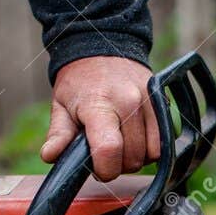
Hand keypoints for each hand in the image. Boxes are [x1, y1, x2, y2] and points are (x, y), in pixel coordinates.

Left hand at [41, 55, 159, 180]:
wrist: (105, 45)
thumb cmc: (80, 81)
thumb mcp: (61, 105)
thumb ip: (58, 134)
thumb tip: (50, 156)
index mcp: (99, 104)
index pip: (109, 149)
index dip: (105, 169)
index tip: (98, 169)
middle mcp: (129, 102)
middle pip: (132, 158)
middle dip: (119, 165)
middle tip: (106, 153)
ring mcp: (150, 102)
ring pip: (152, 154)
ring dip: (137, 157)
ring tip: (122, 144)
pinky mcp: (164, 104)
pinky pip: (165, 142)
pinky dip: (152, 148)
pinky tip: (137, 139)